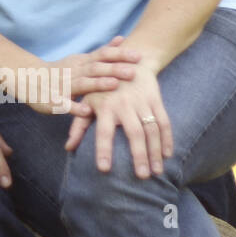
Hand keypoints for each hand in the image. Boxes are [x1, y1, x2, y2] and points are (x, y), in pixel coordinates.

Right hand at [34, 36, 143, 115]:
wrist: (28, 79)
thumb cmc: (61, 71)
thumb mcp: (80, 59)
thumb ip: (100, 52)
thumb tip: (122, 39)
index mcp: (81, 62)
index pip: (103, 55)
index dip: (120, 55)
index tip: (138, 56)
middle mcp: (74, 71)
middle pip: (95, 68)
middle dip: (114, 69)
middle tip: (133, 72)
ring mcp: (63, 85)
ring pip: (82, 83)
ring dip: (97, 84)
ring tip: (113, 85)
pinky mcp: (54, 100)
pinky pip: (65, 104)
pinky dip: (75, 107)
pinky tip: (87, 111)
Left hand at [64, 61, 173, 178]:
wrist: (127, 59)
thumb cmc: (101, 85)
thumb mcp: (87, 101)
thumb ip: (78, 125)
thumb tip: (68, 147)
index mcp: (105, 106)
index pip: (103, 132)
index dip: (103, 150)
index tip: (104, 169)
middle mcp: (124, 104)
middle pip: (134, 133)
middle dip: (139, 156)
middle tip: (142, 177)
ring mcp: (142, 101)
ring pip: (152, 130)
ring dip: (155, 152)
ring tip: (156, 172)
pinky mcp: (155, 99)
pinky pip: (164, 121)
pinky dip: (167, 139)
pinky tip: (167, 155)